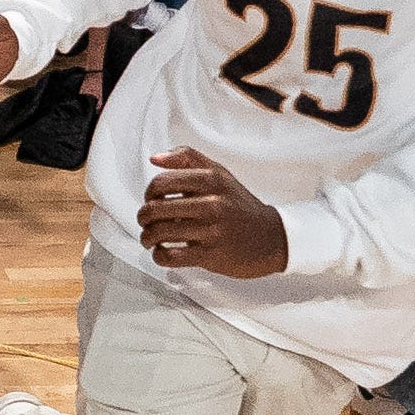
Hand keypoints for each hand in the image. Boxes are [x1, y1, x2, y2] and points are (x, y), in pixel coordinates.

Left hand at [136, 146, 287, 278]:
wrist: (271, 238)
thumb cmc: (240, 205)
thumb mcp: (220, 173)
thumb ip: (187, 159)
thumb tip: (156, 158)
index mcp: (211, 179)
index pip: (161, 183)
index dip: (148, 193)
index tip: (151, 199)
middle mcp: (211, 203)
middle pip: (155, 209)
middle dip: (143, 217)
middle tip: (146, 221)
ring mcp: (211, 230)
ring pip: (159, 233)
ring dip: (147, 237)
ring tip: (150, 238)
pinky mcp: (210, 255)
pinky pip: (170, 257)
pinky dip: (159, 256)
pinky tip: (162, 252)